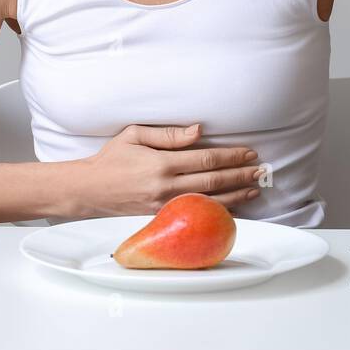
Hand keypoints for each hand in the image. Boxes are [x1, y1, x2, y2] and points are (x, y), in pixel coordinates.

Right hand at [79, 123, 264, 216]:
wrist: (89, 190)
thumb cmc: (111, 159)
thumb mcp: (134, 135)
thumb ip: (168, 133)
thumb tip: (199, 130)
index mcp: (161, 164)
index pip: (205, 160)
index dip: (230, 157)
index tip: (249, 152)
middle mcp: (166, 187)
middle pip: (213, 181)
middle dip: (240, 175)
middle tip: (260, 170)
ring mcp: (165, 206)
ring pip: (209, 202)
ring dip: (236, 195)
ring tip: (254, 189)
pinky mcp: (162, 218)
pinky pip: (196, 215)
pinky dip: (217, 212)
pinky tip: (233, 207)